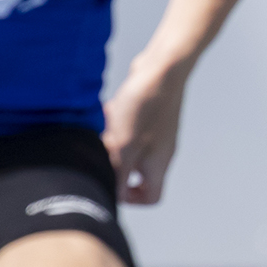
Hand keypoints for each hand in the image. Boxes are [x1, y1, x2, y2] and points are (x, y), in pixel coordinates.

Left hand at [101, 53, 190, 204]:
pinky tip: (111, 109)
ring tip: (106, 126)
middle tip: (104, 151)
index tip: (114, 184)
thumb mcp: (124, 146)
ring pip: (130, 147)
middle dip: (114, 163)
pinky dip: (117, 122)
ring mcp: (157, 132)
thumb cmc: (145, 108)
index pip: (152, 196)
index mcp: (158, 164)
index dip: (131, 197)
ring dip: (113, 141)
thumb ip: (117, 173)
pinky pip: (130, 127)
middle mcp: (161, 151)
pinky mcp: (150, 115)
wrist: (163, 68)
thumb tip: (110, 195)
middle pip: (137, 172)